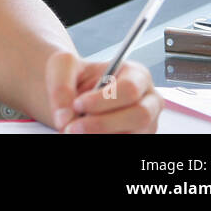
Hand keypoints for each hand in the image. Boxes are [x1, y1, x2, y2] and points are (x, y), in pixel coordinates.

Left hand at [46, 50, 161, 132]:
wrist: (74, 94)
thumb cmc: (75, 76)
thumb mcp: (63, 66)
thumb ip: (61, 86)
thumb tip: (64, 118)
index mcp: (136, 75)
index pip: (130, 89)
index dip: (103, 100)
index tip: (77, 105)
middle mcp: (148, 100)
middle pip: (140, 116)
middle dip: (103, 124)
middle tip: (73, 127)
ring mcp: (147, 124)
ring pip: (133, 135)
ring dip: (100, 134)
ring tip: (74, 130)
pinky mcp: (139, 138)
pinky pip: (126, 144)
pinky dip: (103, 139)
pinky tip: (85, 134)